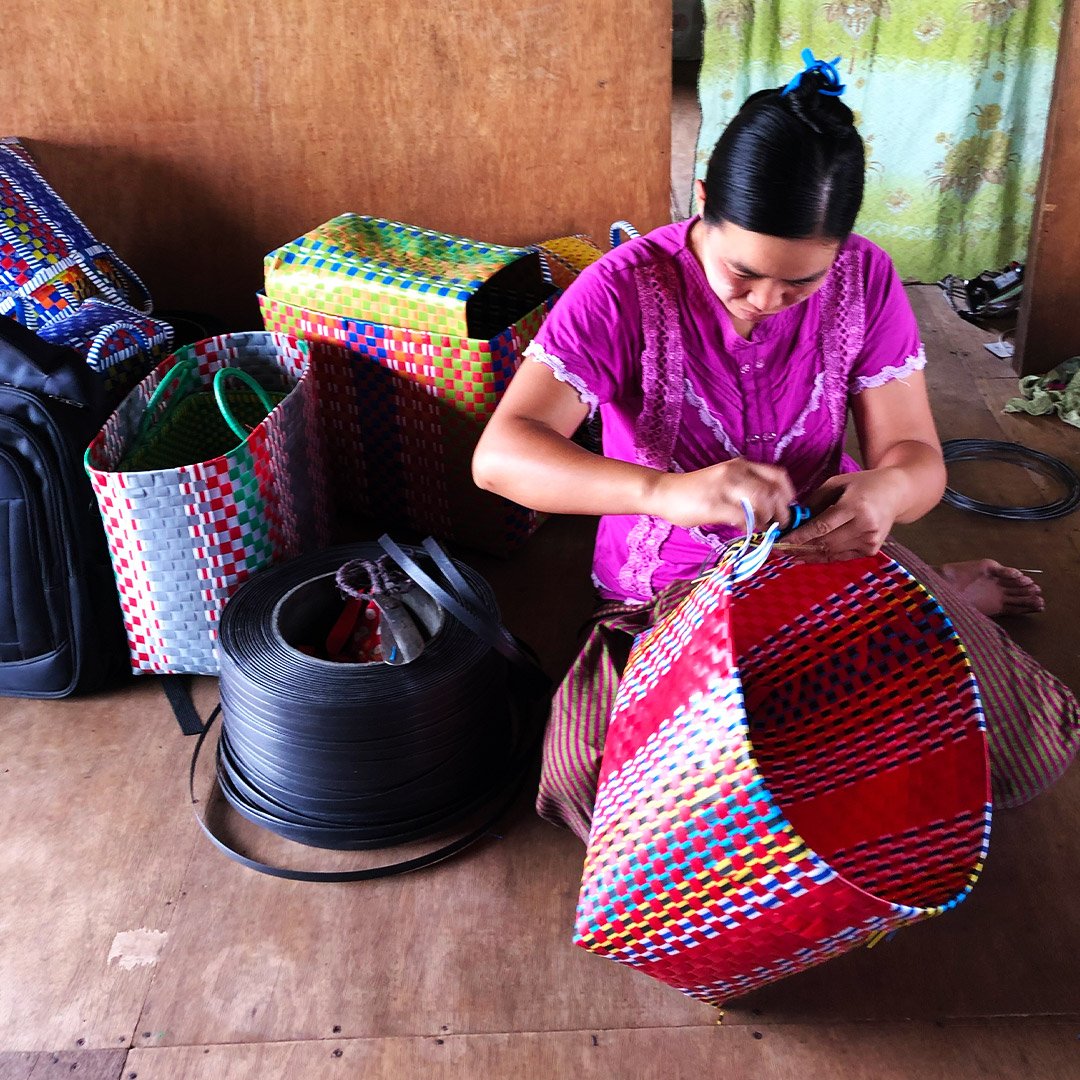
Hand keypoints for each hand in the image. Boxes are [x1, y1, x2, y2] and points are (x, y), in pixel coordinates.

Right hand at [651, 458, 795, 530]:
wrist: (665, 492)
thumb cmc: (694, 490)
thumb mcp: (724, 480)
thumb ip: (744, 487)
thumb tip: (768, 509)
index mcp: (741, 465)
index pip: (778, 475)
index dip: (789, 493)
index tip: (788, 507)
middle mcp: (736, 472)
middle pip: (773, 491)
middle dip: (781, 511)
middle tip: (779, 524)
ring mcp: (725, 487)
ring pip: (761, 502)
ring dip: (767, 519)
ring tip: (762, 528)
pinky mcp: (715, 504)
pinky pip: (743, 517)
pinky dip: (750, 527)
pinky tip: (745, 530)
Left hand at [784, 469, 907, 561]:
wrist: (895, 493)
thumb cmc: (862, 485)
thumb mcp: (836, 484)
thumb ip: (814, 502)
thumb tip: (793, 520)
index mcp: (855, 506)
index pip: (822, 526)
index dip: (800, 536)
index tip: (781, 541)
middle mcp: (865, 526)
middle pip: (825, 542)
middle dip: (799, 547)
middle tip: (778, 549)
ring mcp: (870, 541)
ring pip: (831, 553)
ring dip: (807, 555)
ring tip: (787, 554)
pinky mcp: (870, 550)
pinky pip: (840, 557)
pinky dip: (821, 557)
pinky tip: (804, 557)